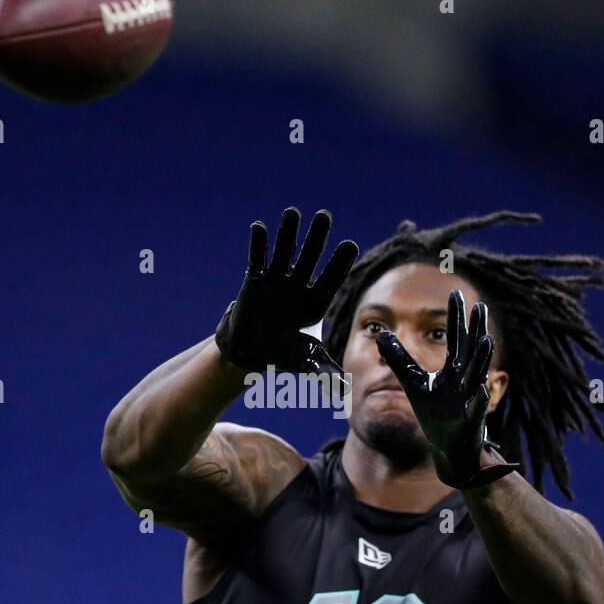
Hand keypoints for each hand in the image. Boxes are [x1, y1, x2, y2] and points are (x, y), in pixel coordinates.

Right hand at [214, 207, 358, 384]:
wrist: (253, 351)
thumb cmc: (284, 354)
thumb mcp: (306, 363)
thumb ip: (324, 372)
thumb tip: (344, 390)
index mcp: (315, 302)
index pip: (330, 279)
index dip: (339, 263)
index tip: (350, 245)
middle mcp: (298, 286)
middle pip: (310, 258)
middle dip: (316, 238)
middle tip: (324, 216)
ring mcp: (277, 280)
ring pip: (284, 252)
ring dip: (287, 233)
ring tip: (292, 213)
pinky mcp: (255, 280)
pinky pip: (257, 259)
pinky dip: (258, 245)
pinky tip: (259, 228)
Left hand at [375, 289, 519, 488]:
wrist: (446, 447)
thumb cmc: (434, 413)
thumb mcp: (413, 383)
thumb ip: (399, 359)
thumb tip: (380, 335)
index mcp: (453, 370)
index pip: (455, 338)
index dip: (455, 317)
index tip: (455, 293)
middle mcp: (465, 380)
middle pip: (471, 350)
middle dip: (475, 329)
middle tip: (480, 306)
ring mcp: (470, 400)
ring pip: (477, 376)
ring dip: (482, 359)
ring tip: (487, 340)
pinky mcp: (470, 421)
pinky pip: (476, 410)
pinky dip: (478, 401)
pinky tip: (481, 390)